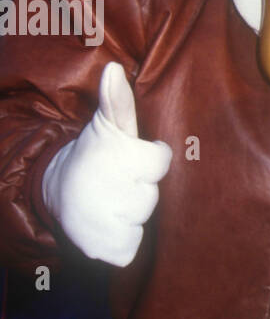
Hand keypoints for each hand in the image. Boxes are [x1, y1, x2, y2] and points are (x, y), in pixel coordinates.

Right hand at [42, 61, 172, 266]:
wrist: (59, 194)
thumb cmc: (95, 157)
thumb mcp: (108, 127)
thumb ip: (119, 102)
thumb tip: (114, 69)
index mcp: (117, 157)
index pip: (160, 161)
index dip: (147, 160)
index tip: (127, 158)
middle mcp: (111, 190)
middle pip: (152, 195)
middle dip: (138, 189)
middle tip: (116, 182)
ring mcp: (107, 222)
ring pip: (143, 220)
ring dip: (132, 215)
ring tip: (111, 202)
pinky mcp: (106, 249)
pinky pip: (132, 247)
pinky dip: (124, 240)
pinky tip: (109, 224)